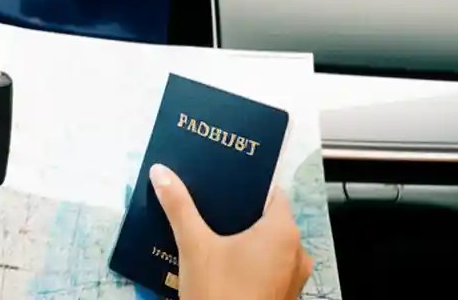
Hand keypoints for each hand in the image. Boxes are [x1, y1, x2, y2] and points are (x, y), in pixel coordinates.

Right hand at [151, 164, 311, 299]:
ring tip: (207, 230)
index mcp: (283, 232)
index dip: (246, 184)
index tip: (221, 177)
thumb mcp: (194, 247)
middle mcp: (296, 253)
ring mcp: (292, 280)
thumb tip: (160, 171)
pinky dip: (247, 262)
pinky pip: (267, 269)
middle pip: (267, 219)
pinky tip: (219, 261)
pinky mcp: (283, 299)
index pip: (271, 192)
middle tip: (206, 202)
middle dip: (237, 211)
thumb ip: (179, 206)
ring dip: (241, 239)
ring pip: (267, 247)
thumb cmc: (218, 293)